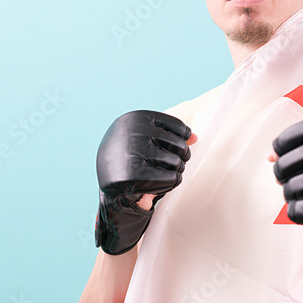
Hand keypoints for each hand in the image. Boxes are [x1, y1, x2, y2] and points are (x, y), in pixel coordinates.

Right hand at [95, 110, 193, 254]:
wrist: (108, 183)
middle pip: (180, 145)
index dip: (183, 140)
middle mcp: (133, 131)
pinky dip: (170, 183)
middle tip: (170, 164)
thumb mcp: (143, 139)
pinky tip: (159, 184)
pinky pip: (172, 179)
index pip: (179, 127)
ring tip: (162, 173)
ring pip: (177, 162)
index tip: (176, 149)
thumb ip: (168, 135)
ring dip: (175, 171)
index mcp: (136, 118)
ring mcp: (133, 152)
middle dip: (181, 157)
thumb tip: (195, 138)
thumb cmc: (129, 158)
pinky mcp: (135, 175)